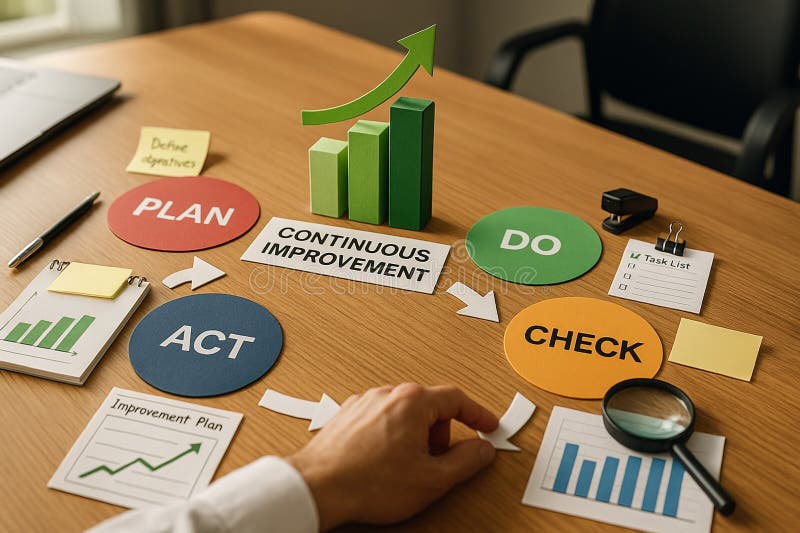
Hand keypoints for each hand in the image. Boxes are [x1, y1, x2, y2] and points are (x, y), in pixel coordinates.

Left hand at [286, 383, 498, 529]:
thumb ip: (465, 462)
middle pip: (429, 406)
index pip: (456, 399)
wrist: (317, 487)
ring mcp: (365, 402)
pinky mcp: (347, 415)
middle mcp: (387, 394)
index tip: (487, 427)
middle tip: (438, 463)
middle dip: (441, 434)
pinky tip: (382, 463)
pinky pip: (381, 420)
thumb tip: (482, 450)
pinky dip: (391, 437)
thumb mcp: (431, 479)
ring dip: (415, 437)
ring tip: (405, 468)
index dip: (477, 415)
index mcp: (412, 402)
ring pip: (404, 414)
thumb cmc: (369, 483)